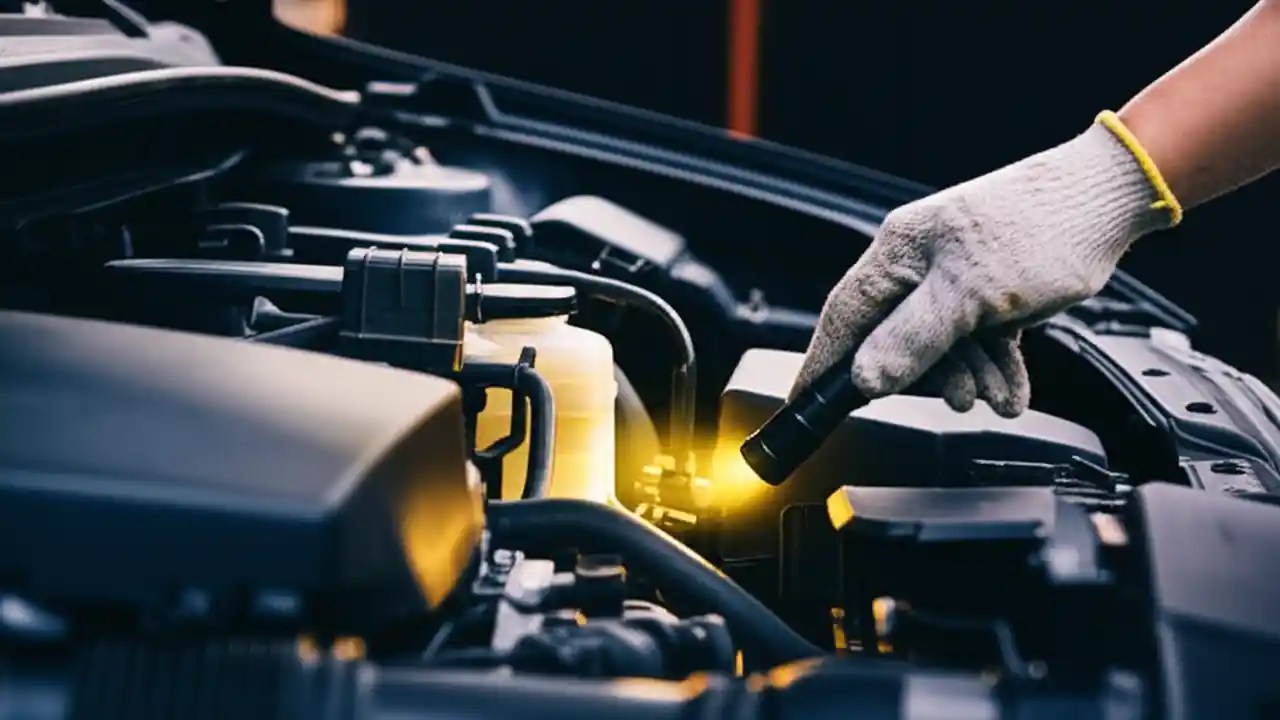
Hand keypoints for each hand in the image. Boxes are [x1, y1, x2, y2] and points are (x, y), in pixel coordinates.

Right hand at [793, 119, 1175, 416]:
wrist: (1111, 198)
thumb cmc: (1041, 228)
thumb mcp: (970, 297)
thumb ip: (912, 340)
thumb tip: (865, 377)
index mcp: (900, 252)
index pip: (844, 316)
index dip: (823, 363)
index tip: (806, 402)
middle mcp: (921, 262)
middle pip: (897, 338)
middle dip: (931, 377)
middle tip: (960, 399)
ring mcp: (957, 275)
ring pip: (943, 346)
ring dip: (972, 377)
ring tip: (1001, 395)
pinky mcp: (991, 288)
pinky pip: (977, 341)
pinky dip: (994, 366)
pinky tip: (1012, 387)